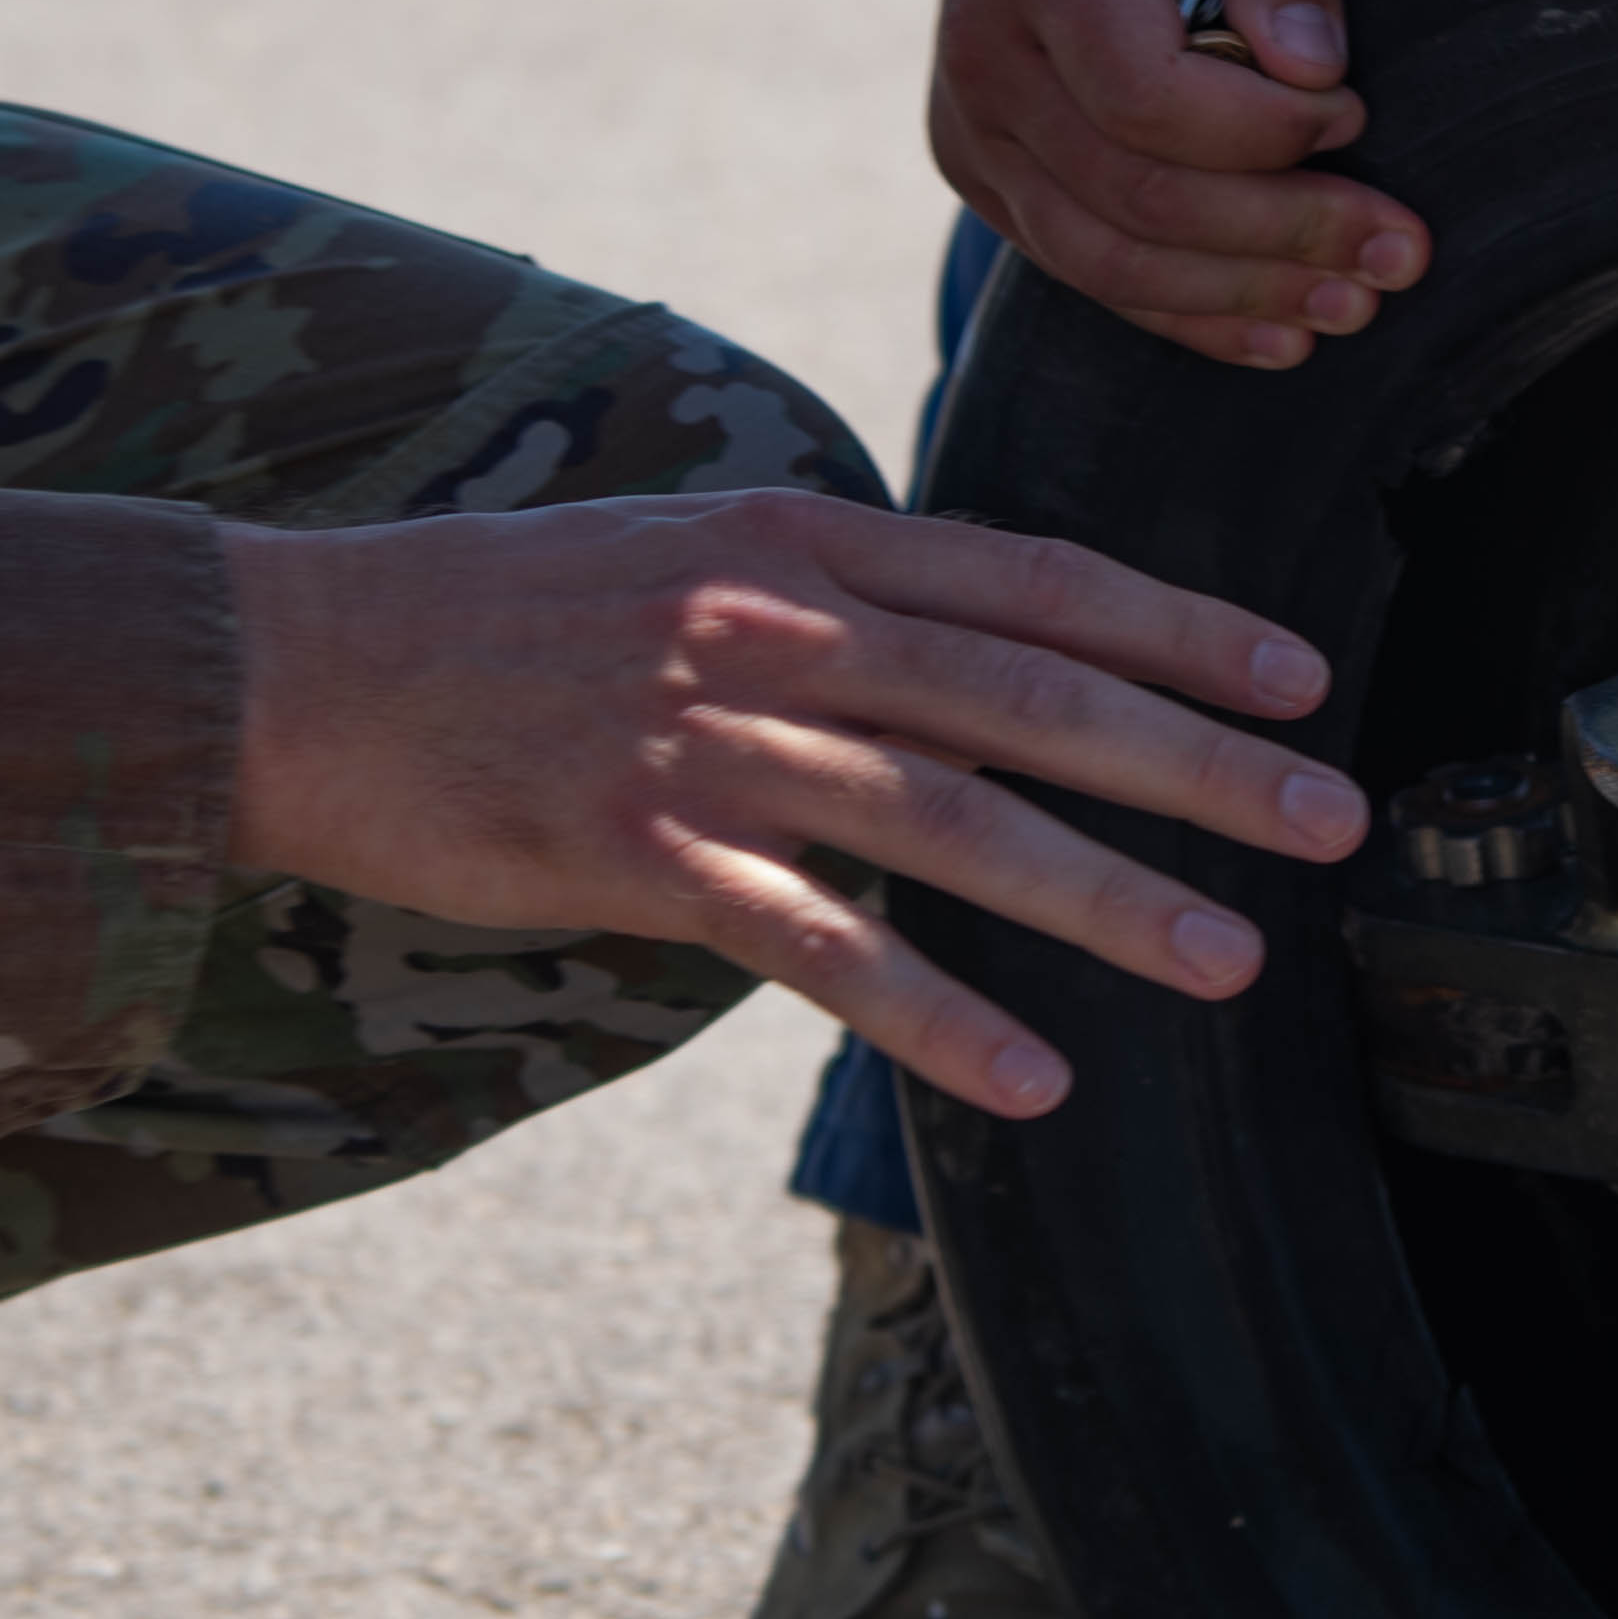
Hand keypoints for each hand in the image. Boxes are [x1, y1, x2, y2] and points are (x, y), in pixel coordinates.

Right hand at [225, 491, 1365, 1118]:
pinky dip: (941, 1017)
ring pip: (959, 822)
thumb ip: (818, 586)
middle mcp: (782, 627)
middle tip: (1333, 819)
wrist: (284, 662)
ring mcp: (717, 741)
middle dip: (1201, 762)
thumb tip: (946, 634)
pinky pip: (827, 947)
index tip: (1297, 677)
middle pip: (1035, 695)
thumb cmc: (481, 617)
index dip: (1178, 627)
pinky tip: (1037, 1078)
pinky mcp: (646, 853)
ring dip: (1110, 897)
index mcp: (802, 540)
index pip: (1034, 578)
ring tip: (1230, 958)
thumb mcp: (675, 548)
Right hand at [930, 0, 1422, 371]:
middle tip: (1406, 250)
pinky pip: (1087, 270)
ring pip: (1108, 257)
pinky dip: (1189, 314)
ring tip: (1360, 303)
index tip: (1357, 110)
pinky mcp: (987, 175)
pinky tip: (1282, 334)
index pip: (1145, 93)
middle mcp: (982, 55)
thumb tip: (1316, 68)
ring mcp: (971, 128)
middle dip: (1282, 233)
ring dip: (1243, 294)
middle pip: (1135, 193)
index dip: (1262, 131)